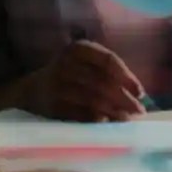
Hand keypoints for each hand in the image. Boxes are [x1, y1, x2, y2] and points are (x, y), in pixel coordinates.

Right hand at [21, 40, 147, 121]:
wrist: (31, 90)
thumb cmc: (69, 75)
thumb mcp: (84, 63)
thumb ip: (107, 72)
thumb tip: (137, 93)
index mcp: (78, 48)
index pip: (108, 60)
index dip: (127, 76)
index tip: (141, 92)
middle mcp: (66, 64)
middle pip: (102, 81)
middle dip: (124, 98)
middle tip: (139, 111)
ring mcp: (56, 85)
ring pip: (92, 98)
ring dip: (113, 110)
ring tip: (127, 118)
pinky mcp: (51, 104)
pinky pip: (79, 113)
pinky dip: (96, 119)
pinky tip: (108, 122)